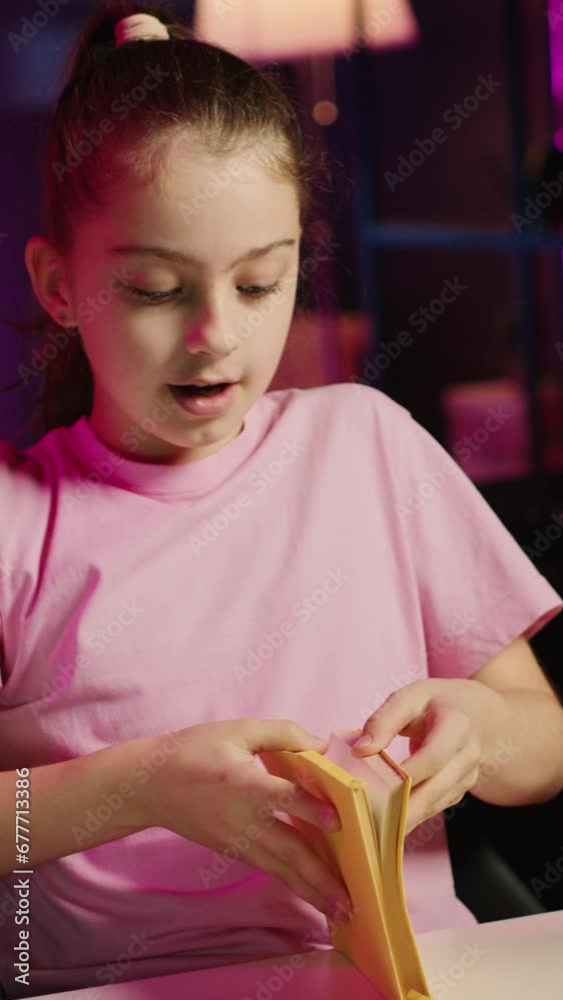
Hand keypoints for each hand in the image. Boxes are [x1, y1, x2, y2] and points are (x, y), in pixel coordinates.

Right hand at [137, 718, 351, 921]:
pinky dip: (293, 883)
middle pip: (288, 850)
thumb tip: (322, 744)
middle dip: (321, 878)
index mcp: (245, 783)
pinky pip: (269, 868)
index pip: (284, 799)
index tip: (338, 821)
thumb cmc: (194, 750)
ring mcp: (237, 840)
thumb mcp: (237, 730)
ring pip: (281, 869)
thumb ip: (282, 733)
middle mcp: (243, 818)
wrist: (149, 785)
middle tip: (350, 901)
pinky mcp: (234, 850)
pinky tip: (313, 894)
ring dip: (312, 891)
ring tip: (340, 913)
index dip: (311, 809)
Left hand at [351, 679, 503, 833]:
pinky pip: (433, 808)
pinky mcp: (459, 792)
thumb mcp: (411, 697)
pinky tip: (385, 825)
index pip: (433, 757)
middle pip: (434, 790)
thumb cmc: (436, 702)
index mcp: (457, 726)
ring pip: (433, 805)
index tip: (374, 786)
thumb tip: (360, 751)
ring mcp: (467, 777)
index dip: (405, 774)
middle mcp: (468, 755)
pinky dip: (411, 817)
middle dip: (401, 810)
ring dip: (404, 819)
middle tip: (368, 825)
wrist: (478, 713)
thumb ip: (384, 721)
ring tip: (371, 830)